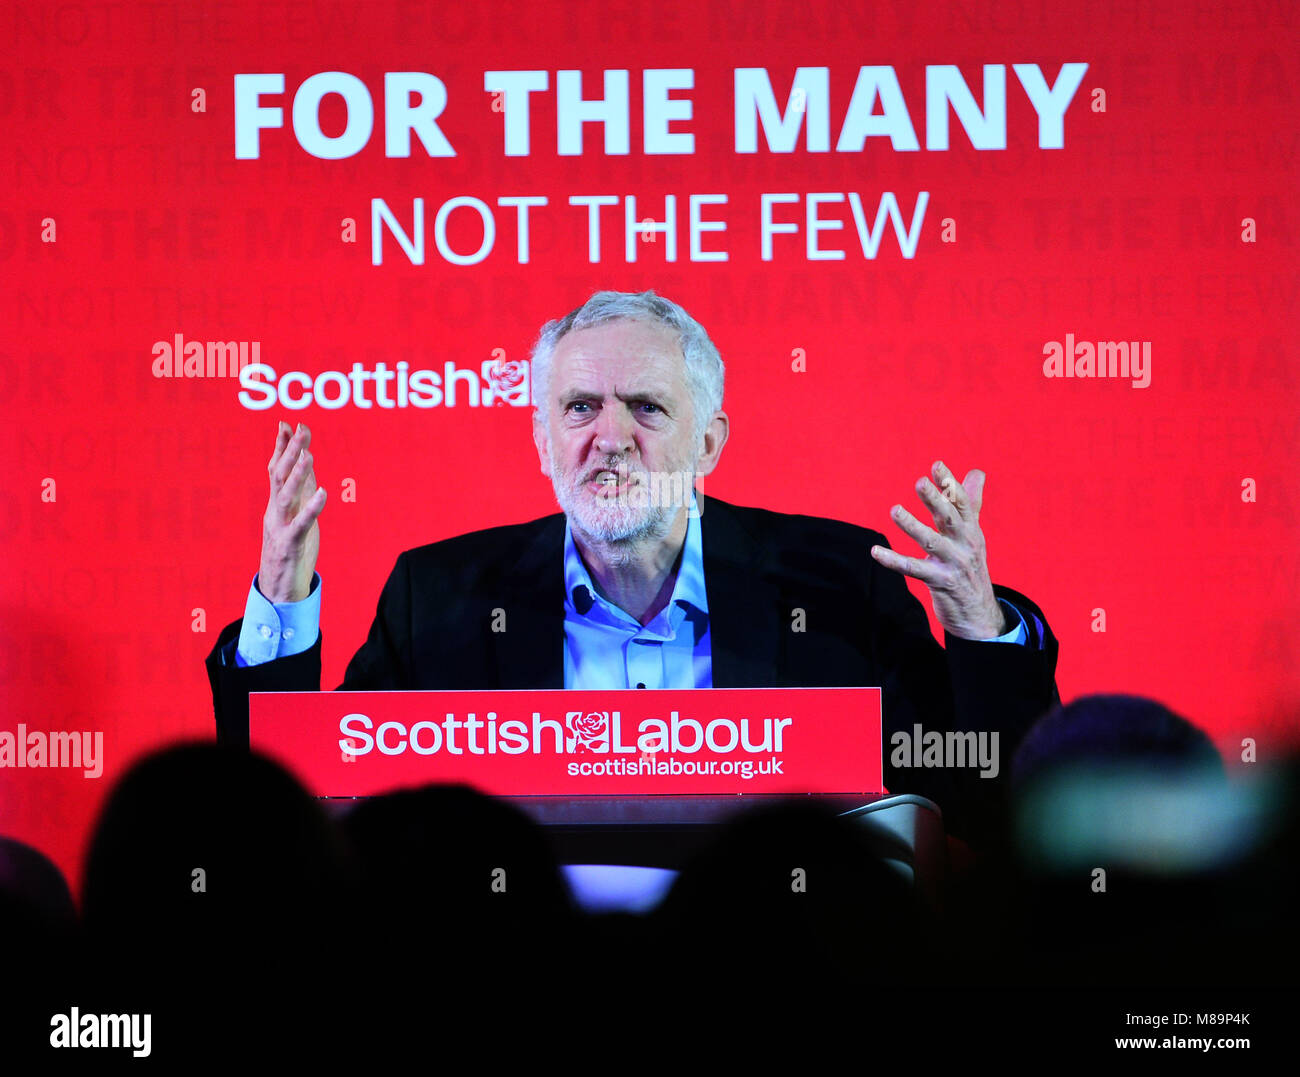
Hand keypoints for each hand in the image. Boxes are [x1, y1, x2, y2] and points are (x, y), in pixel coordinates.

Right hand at [258, 421, 325, 602]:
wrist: (279, 588)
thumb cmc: (291, 548)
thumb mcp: (298, 513)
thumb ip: (302, 488)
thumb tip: (307, 459)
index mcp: (277, 503)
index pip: (276, 468)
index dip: (282, 446)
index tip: (288, 422)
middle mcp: (275, 511)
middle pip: (279, 476)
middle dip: (290, 451)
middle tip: (300, 429)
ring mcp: (279, 527)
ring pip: (285, 496)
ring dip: (297, 474)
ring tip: (309, 454)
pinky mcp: (289, 544)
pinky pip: (300, 524)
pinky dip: (312, 507)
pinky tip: (324, 492)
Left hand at [870, 461, 1005, 640]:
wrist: (978, 612)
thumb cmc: (970, 566)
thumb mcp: (972, 534)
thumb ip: (971, 503)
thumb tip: (976, 472)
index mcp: (971, 530)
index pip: (962, 503)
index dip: (950, 484)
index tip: (936, 465)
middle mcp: (965, 544)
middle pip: (948, 518)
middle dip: (935, 500)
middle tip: (919, 482)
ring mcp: (952, 564)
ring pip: (930, 541)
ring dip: (911, 525)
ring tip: (894, 510)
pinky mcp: (939, 582)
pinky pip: (912, 569)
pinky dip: (893, 560)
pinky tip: (875, 551)